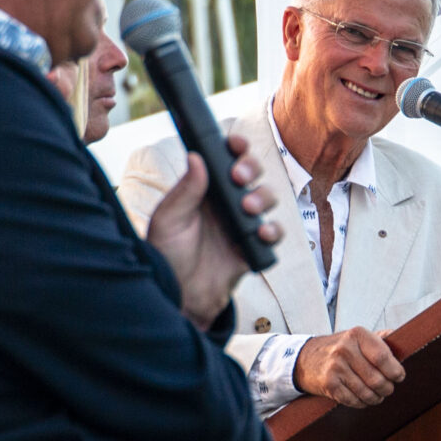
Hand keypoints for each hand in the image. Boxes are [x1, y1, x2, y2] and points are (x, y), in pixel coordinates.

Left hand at [146, 137, 278, 328]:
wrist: (178, 296)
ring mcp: (242, 223)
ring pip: (266, 197)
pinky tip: (262, 233)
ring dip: (263, 196)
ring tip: (249, 208)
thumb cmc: (166, 256)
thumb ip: (185, 190)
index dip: (235, 147)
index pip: (225, 159)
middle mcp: (226, 202)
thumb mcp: (168, 220)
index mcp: (204, 189)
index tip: (235, 144)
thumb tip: (197, 156)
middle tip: (239, 177)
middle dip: (251, 168)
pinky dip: (273, 230)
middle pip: (251, 173)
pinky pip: (274, 232)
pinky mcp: (253, 247)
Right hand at [292, 326, 403, 406]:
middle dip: (387, 388)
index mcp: (356, 335)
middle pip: (377, 378)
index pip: (383, 357)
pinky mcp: (329, 384)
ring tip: (377, 395)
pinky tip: (362, 398)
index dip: (395, 371)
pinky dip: (362, 403)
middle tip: (387, 388)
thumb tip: (403, 337)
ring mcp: (335, 367)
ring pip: (367, 392)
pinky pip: (354, 400)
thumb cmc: (337, 348)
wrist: (305, 358)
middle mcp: (345, 349)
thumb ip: (379, 338)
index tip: (398, 376)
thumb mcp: (356, 337)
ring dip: (376, 398)